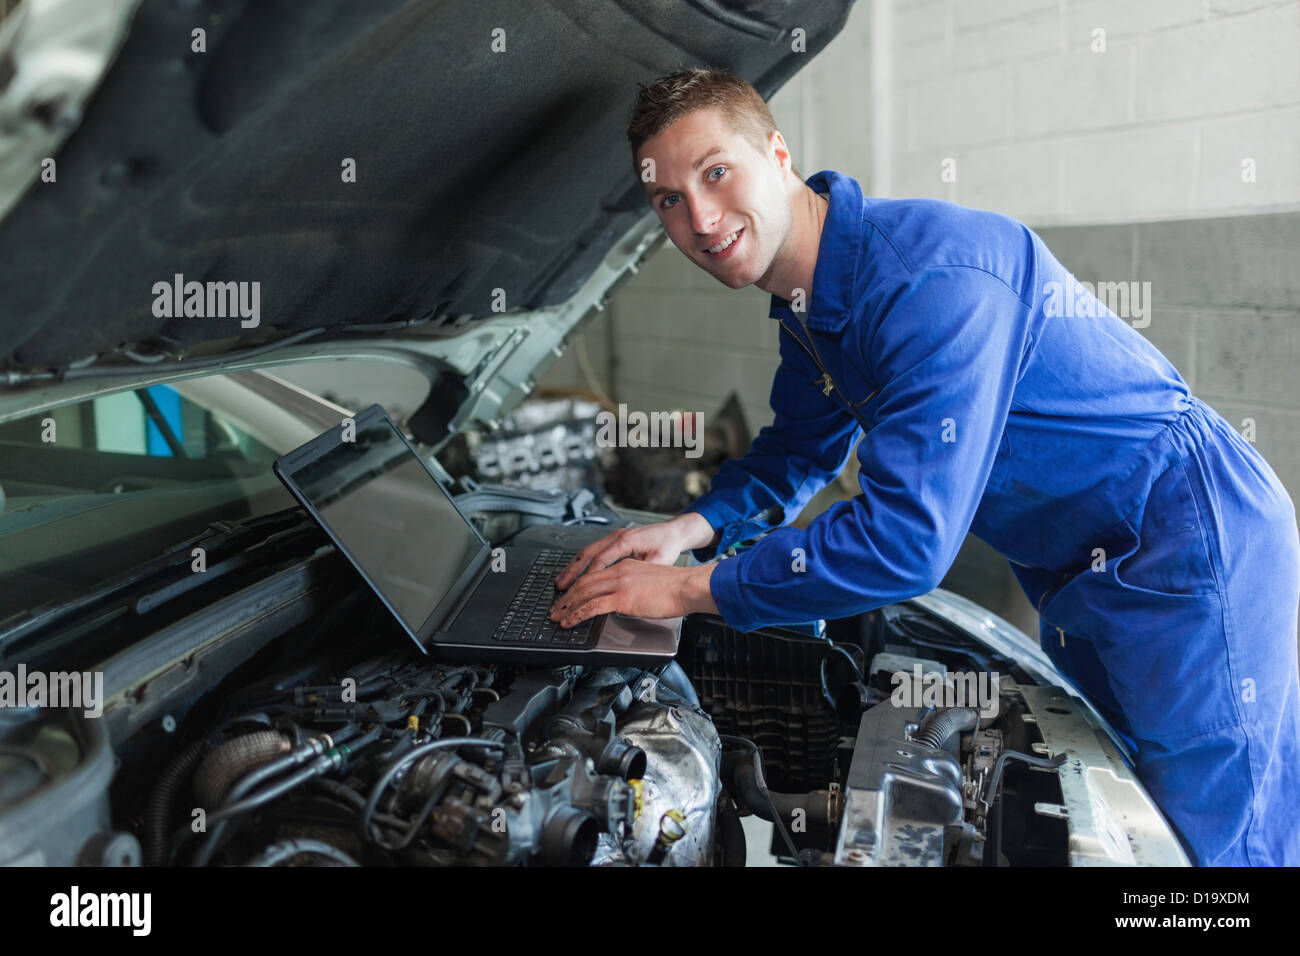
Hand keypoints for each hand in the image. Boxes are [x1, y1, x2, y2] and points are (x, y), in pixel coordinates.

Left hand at [549, 560, 716, 627]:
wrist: (687, 586)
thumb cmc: (677, 589)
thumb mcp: (651, 583)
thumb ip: (636, 589)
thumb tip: (629, 602)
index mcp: (627, 567)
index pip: (595, 574)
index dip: (578, 586)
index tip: (569, 596)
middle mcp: (620, 571)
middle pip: (584, 582)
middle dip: (567, 596)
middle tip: (556, 608)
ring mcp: (620, 583)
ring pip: (584, 593)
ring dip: (567, 606)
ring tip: (557, 617)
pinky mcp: (622, 597)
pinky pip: (592, 606)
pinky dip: (577, 615)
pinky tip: (570, 622)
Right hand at [553, 512, 716, 591]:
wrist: (674, 531)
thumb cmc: (668, 545)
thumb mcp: (660, 561)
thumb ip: (644, 572)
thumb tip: (631, 587)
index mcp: (627, 540)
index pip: (602, 559)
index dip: (589, 576)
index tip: (579, 591)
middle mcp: (616, 536)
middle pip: (587, 554)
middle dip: (572, 572)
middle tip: (560, 588)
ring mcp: (613, 537)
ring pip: (586, 552)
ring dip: (572, 568)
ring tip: (561, 583)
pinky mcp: (613, 541)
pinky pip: (592, 552)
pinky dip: (580, 564)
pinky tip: (573, 575)